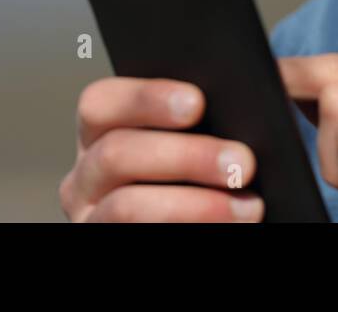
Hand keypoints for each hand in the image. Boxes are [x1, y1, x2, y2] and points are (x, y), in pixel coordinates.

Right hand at [59, 77, 264, 221]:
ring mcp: (92, 217)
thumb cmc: (206, 173)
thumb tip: (246, 92)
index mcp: (103, 131)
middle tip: (245, 162)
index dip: (146, 98)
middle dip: (185, 155)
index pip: (101, 102)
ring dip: (195, 204)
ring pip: (127, 205)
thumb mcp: (201, 137)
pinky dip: (189, 228)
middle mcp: (86, 174)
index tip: (199, 102)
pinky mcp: (106, 245)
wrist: (205, 223)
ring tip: (252, 206)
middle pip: (116, 153)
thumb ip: (206, 114)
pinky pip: (137, 236)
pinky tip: (233, 224)